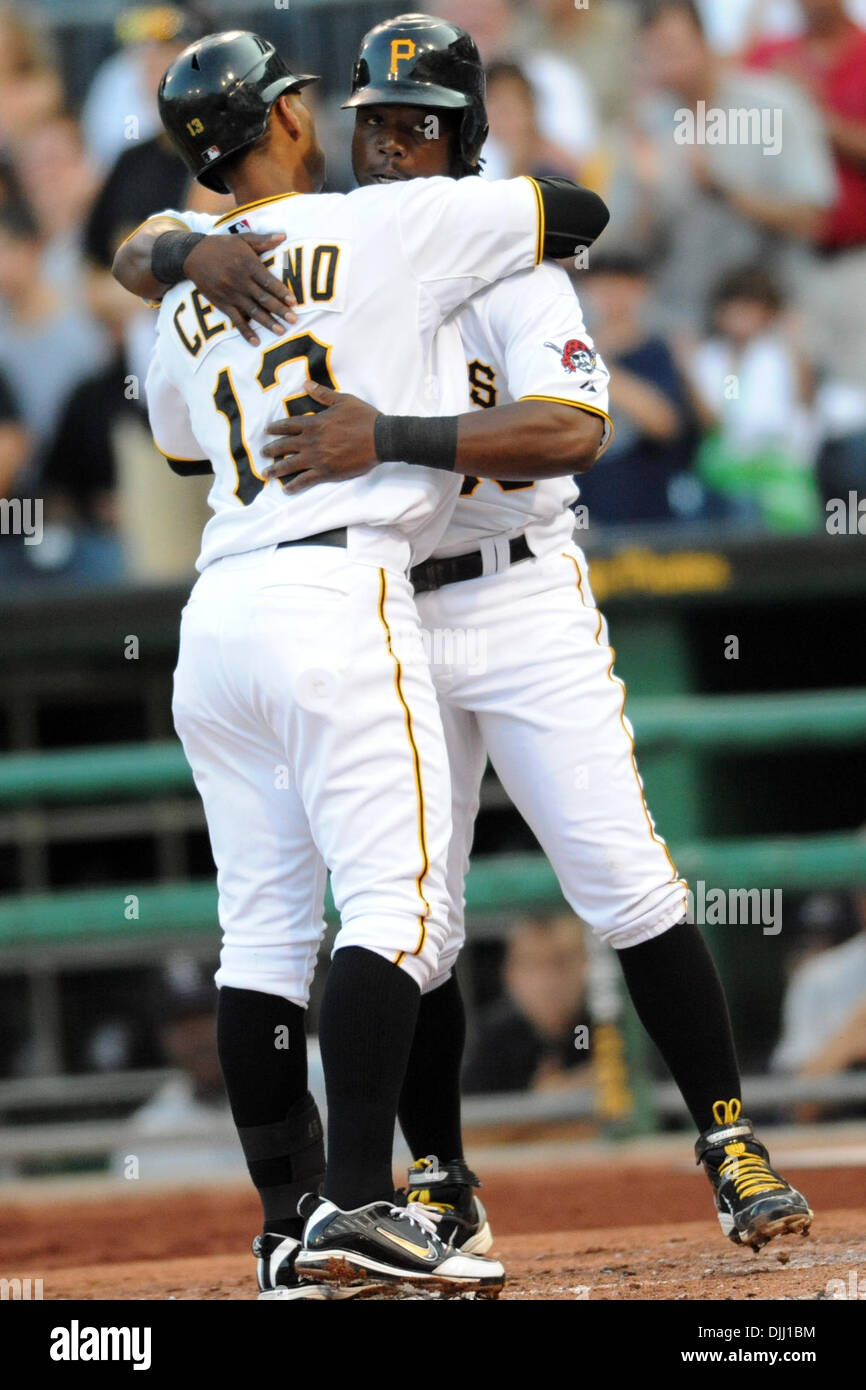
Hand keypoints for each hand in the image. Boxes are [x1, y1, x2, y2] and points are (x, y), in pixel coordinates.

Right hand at [183, 232, 297, 345]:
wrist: (192, 255)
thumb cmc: (221, 246)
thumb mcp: (242, 238)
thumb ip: (263, 240)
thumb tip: (283, 235)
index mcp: (247, 264)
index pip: (268, 280)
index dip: (281, 291)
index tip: (293, 301)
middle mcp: (240, 280)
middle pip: (263, 298)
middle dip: (279, 310)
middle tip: (294, 320)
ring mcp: (230, 293)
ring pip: (252, 311)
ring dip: (267, 322)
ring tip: (281, 331)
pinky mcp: (221, 303)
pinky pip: (236, 320)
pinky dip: (245, 332)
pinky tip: (256, 341)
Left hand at [261, 380, 379, 493]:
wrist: (379, 439)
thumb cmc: (363, 417)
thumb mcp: (343, 400)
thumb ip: (322, 394)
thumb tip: (306, 384)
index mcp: (314, 423)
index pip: (288, 426)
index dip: (275, 428)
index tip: (266, 431)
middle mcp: (311, 441)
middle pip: (284, 446)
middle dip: (271, 450)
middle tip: (262, 453)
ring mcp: (317, 458)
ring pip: (290, 465)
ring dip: (276, 470)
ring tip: (265, 473)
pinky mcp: (326, 472)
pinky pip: (305, 480)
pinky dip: (294, 485)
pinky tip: (286, 489)